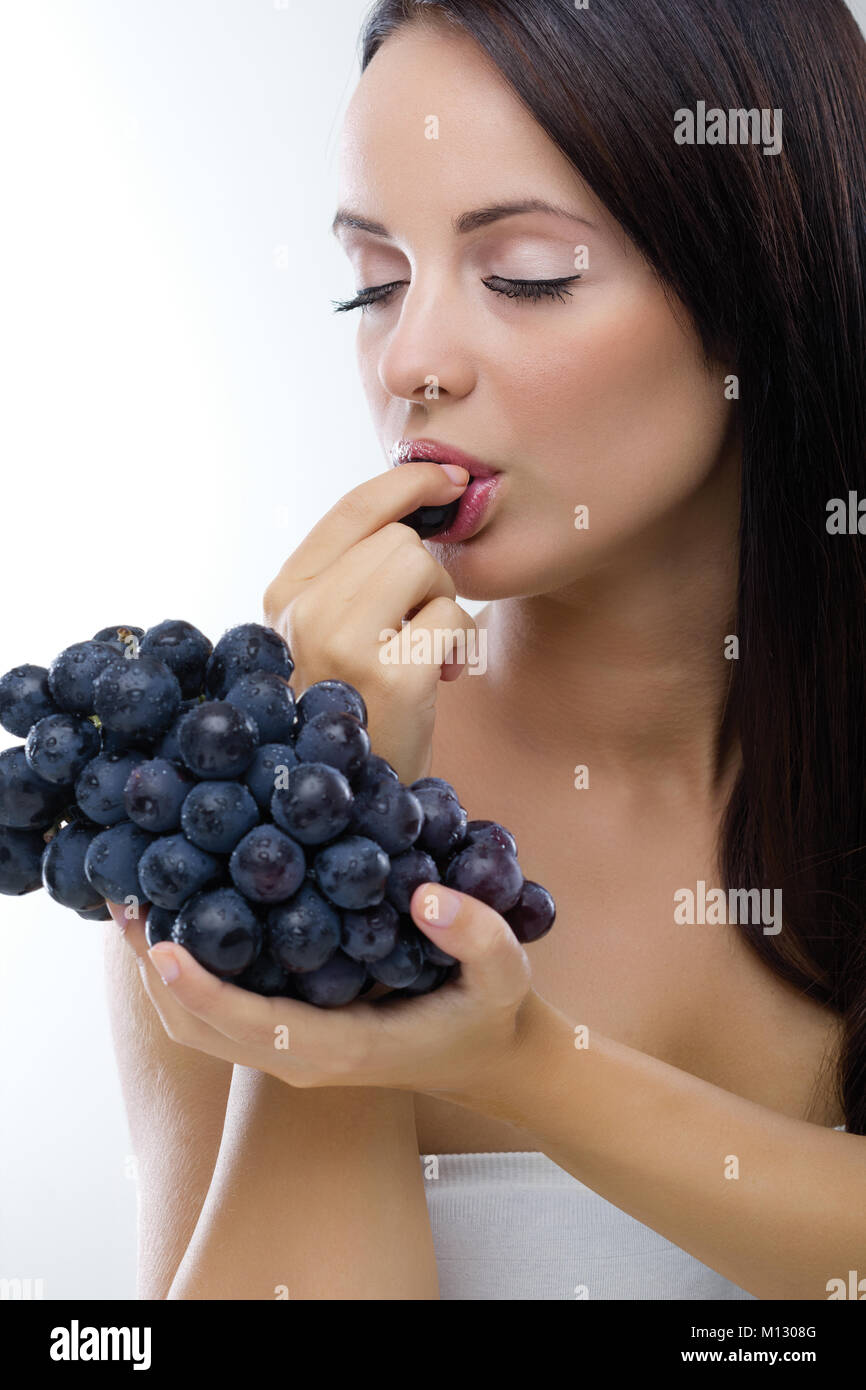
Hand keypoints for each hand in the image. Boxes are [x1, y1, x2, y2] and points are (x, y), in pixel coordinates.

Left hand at [107, 882, 533, 1095]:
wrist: (491, 1057)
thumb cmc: (492, 1015)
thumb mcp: (506, 974)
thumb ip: (478, 935)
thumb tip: (426, 896)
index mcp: (342, 1050)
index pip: (254, 1026)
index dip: (202, 991)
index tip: (162, 946)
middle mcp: (300, 1058)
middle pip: (200, 1030)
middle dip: (155, 972)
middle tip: (123, 898)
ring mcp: (289, 1048)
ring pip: (197, 1025)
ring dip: (158, 973)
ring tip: (132, 900)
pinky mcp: (287, 1030)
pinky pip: (216, 1010)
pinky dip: (184, 972)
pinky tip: (179, 910)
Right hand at [263, 462, 473, 783]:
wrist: (348, 801)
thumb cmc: (352, 711)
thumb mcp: (330, 635)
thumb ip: (356, 574)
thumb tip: (425, 501)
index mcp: (284, 596)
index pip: (353, 507)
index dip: (408, 483)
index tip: (450, 480)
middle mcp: (302, 613)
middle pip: (399, 540)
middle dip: (426, 578)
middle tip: (415, 631)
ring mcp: (342, 643)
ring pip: (424, 568)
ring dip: (440, 608)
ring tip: (418, 656)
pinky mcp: (389, 676)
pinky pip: (452, 619)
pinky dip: (456, 648)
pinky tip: (433, 684)